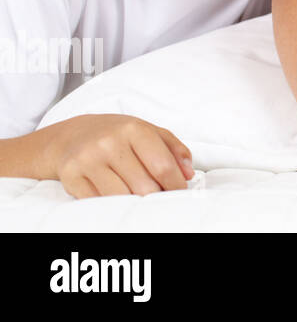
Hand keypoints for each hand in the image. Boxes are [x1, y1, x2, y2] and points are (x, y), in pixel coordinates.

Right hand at [38, 114, 192, 198]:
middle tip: (157, 194)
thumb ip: (174, 149)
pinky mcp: (71, 177)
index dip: (175, 184)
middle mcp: (109, 143)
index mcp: (133, 129)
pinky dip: (112, 204)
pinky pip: (100, 203)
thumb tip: (187, 174)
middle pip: (144, 186)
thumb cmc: (117, 135)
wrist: (71, 135)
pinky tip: (115, 194)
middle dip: (155, 195)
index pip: (162, 165)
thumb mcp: (148, 131)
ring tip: (136, 193)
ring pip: (122, 198)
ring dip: (134, 201)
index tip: (178, 192)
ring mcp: (88, 161)